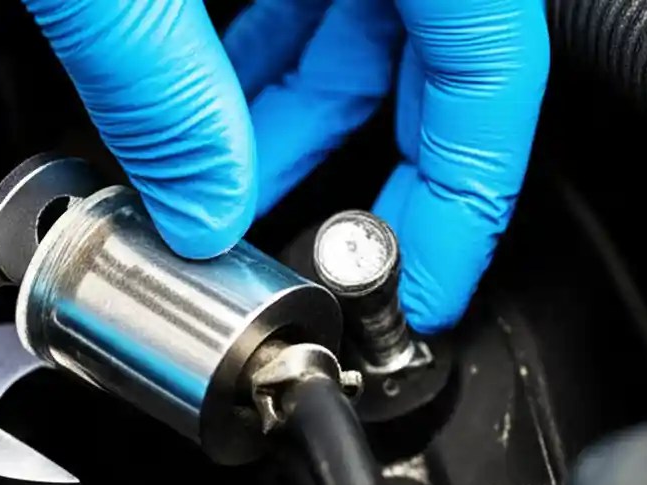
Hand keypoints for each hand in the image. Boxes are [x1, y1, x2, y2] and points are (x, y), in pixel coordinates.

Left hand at [23, 0, 548, 332]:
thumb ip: (158, 86)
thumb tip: (196, 212)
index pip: (488, 73)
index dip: (464, 199)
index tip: (426, 290)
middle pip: (428, 66)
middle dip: (355, 177)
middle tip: (309, 266)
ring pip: (354, 33)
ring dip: (288, 127)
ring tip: (227, 205)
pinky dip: (258, 66)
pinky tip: (209, 117)